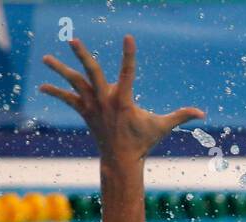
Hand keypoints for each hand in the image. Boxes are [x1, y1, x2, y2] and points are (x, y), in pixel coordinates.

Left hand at [40, 35, 203, 163]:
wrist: (121, 160)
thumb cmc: (143, 142)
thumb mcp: (162, 127)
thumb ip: (181, 116)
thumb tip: (203, 113)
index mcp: (124, 100)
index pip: (127, 72)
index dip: (128, 54)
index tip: (128, 38)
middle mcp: (105, 100)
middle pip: (92, 73)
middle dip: (82, 56)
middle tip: (72, 41)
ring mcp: (92, 106)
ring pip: (74, 83)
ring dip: (59, 70)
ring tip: (46, 58)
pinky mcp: (85, 112)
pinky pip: (68, 99)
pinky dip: (56, 93)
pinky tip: (42, 87)